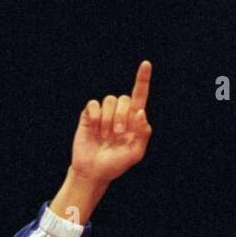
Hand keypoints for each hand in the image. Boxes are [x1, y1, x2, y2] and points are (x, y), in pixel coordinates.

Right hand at [69, 60, 152, 183]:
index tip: (146, 64)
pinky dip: (95, 116)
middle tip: (117, 133)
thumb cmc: (116, 164)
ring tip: (105, 135)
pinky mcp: (89, 114)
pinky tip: (94, 129)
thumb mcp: (135, 153)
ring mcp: (104, 113)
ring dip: (108, 119)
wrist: (93, 171)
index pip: (140, 96)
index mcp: (133, 120)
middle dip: (121, 115)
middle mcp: (119, 113)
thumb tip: (140, 112)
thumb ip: (142, 133)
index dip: (143, 80)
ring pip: (109, 100)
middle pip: (124, 98)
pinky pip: (94, 104)